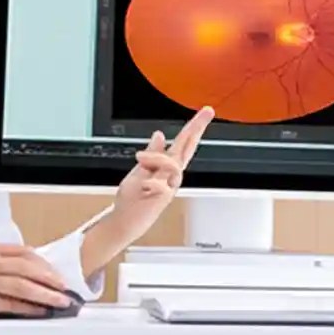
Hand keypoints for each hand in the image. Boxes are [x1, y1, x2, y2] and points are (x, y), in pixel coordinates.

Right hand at [0, 242, 71, 317]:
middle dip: (51, 279)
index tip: (58, 274)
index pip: (25, 253)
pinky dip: (27, 307)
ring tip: (59, 300)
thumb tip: (32, 271)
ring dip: (45, 294)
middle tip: (65, 288)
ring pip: (21, 286)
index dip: (46, 264)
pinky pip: (8, 304)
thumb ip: (1, 261)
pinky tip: (39, 310)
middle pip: (27, 268)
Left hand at [113, 106, 214, 235]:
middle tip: (208, 112)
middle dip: (196, 129)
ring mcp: (169, 186)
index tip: (206, 112)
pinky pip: (160, 183)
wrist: (125, 222)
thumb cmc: (132, 200)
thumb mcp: (139, 171)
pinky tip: (144, 184)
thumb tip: (159, 134)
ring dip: (156, 157)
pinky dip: (149, 182)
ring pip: (172, 162)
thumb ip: (152, 155)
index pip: (182, 143)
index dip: (194, 127)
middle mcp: (171, 175)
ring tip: (139, 158)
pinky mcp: (162, 198)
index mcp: (166, 167)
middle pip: (187, 148)